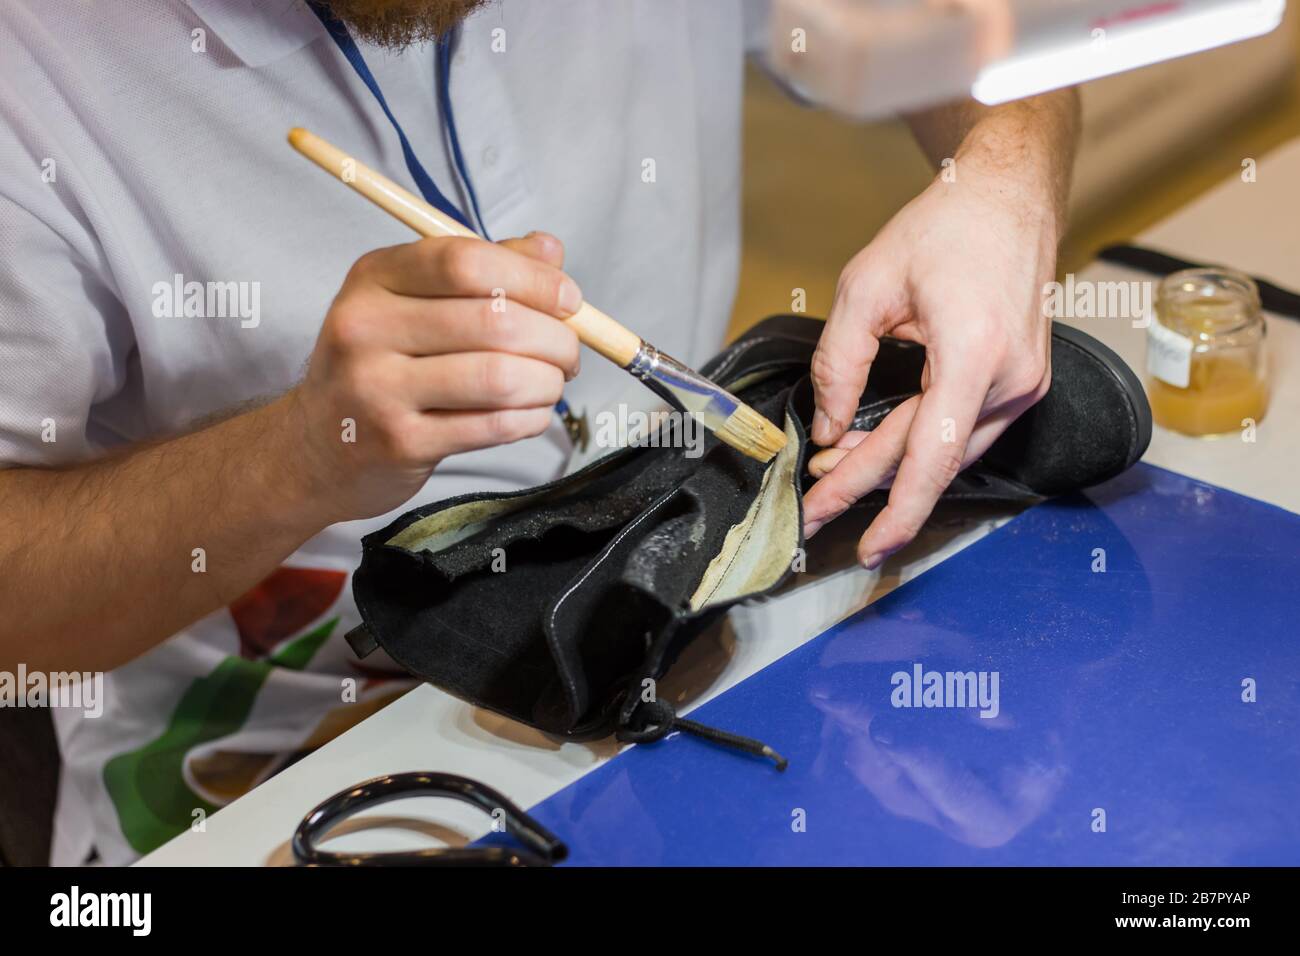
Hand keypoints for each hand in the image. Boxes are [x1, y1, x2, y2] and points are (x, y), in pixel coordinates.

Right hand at [289, 231, 582, 521]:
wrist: (316, 448)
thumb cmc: (380, 366)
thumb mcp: (412, 302)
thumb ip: (484, 270)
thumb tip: (550, 249)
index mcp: (374, 277)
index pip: (466, 262)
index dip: (533, 279)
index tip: (568, 299)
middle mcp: (366, 327)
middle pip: (493, 321)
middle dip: (555, 338)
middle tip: (569, 353)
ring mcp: (377, 389)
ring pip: (499, 377)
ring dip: (547, 382)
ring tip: (552, 384)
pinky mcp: (399, 443)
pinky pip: (492, 426)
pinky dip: (530, 417)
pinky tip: (532, 413)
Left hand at [802, 161, 1056, 567]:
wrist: (1010, 196)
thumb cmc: (945, 227)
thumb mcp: (866, 286)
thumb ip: (840, 363)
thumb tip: (830, 427)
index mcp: (974, 353)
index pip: (931, 457)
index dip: (897, 511)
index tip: (864, 546)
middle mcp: (1012, 378)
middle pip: (931, 458)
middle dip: (869, 486)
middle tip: (817, 506)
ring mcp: (1025, 383)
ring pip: (950, 451)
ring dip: (894, 467)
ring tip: (836, 474)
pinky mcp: (1023, 381)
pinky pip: (967, 431)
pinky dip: (922, 444)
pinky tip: (881, 448)